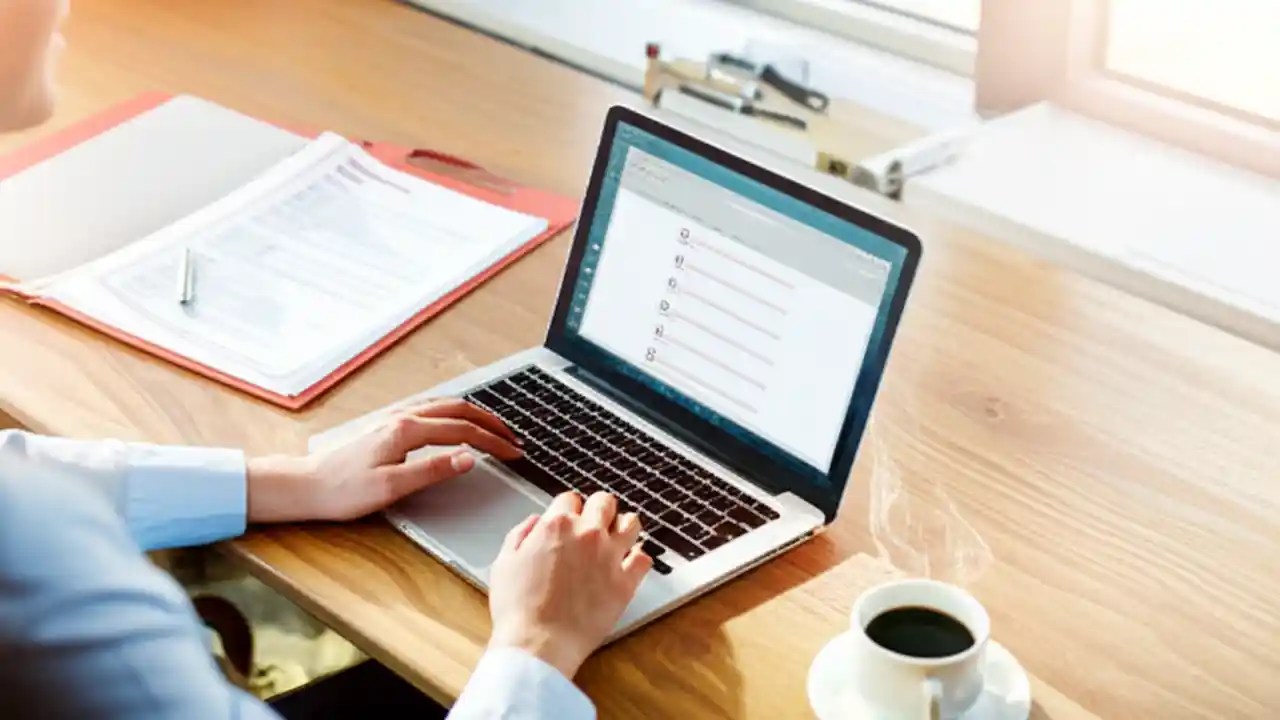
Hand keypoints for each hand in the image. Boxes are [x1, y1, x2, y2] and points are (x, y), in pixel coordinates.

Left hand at [246, 399, 521, 522]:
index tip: (514, 452)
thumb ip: (432, 470)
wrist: (305, 485)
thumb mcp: (390, 488)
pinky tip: (456, 421)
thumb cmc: (342, 490)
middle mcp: (402, 417)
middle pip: (458, 410)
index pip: (462, 431)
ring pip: (445, 405)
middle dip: (491, 421)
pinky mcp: (387, 425)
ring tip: (493, 427)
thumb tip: (468, 458)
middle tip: (513, 437)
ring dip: (474, 414)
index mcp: (407, 431)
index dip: (493, 442)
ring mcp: (394, 418)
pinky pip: (431, 408)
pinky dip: (454, 412)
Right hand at [488, 491, 651, 678]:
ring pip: (631, 523)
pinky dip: (638, 559)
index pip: (570, 498)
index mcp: (556, 526)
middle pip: (604, 502)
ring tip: (617, 538)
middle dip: (599, 509)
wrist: (538, 645)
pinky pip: (644, 559)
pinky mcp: (625, 583)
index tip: (569, 519)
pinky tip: (629, 565)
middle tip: (595, 523)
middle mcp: (587, 535)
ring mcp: (610, 557)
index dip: (567, 509)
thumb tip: (534, 522)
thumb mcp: (504, 563)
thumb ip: (520, 534)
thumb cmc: (518, 610)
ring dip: (623, 527)